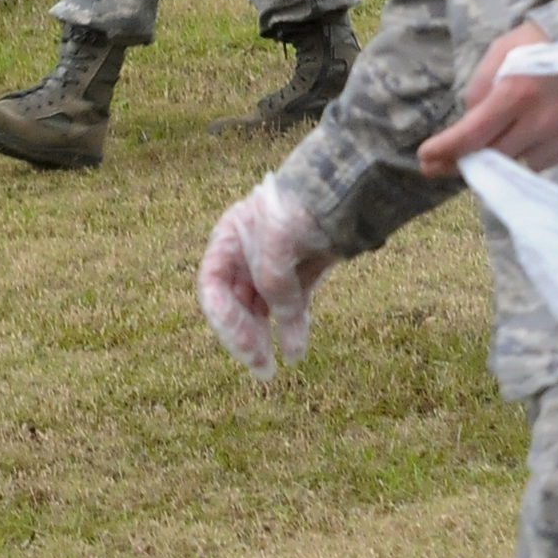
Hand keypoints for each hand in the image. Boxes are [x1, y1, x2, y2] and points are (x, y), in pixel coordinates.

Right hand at [197, 176, 335, 381]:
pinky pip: (289, 310)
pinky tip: (295, 351)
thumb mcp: (279, 241)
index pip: (213, 287)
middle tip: (259, 365)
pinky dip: (290, 330)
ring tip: (271, 367)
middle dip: (244, 336)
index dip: (224, 319)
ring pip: (260, 311)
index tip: (246, 344)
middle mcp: (246, 255)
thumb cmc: (303, 207)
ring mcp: (274, 267)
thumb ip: (275, 285)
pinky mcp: (301, 276)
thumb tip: (289, 342)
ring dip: (264, 338)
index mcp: (229, 239)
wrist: (344, 190)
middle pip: (234, 303)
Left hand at [417, 22, 557, 178]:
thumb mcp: (500, 53)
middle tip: (439, 164)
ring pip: (513, 161)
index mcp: (516, 92)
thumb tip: (466, 127)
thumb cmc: (537, 45)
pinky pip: (537, 161)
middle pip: (491, 155)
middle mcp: (539, 120)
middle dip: (462, 160)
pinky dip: (525, 151)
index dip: (446, 150)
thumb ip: (478, 89)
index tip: (425, 160)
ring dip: (498, 153)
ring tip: (499, 131)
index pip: (473, 134)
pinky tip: (528, 130)